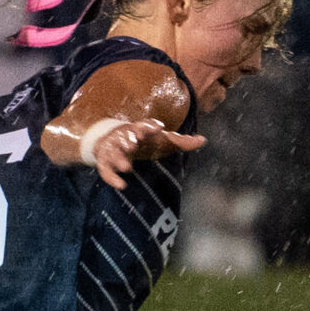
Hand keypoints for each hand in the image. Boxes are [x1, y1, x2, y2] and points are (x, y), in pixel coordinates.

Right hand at [88, 118, 204, 189]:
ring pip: (114, 152)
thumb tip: (204, 140)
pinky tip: (121, 186)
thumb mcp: (163, 141)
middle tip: (133, 145)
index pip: (144, 124)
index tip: (159, 128)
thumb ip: (181, 142)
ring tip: (127, 167)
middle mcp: (125, 136)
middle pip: (126, 135)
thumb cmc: (145, 142)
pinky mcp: (105, 161)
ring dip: (119, 158)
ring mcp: (114, 148)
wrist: (115, 142)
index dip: (150, 126)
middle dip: (129, 139)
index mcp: (141, 129)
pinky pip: (105, 169)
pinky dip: (111, 177)